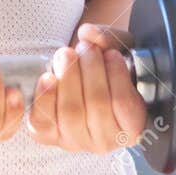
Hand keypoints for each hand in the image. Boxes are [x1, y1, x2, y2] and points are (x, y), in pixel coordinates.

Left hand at [27, 23, 146, 153]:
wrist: (85, 83)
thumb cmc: (107, 71)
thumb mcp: (119, 51)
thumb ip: (109, 38)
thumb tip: (89, 33)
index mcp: (132, 126)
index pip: (123, 104)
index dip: (116, 76)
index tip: (112, 55)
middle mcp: (106, 140)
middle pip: (97, 106)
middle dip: (90, 70)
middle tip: (86, 49)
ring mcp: (77, 141)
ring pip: (71, 112)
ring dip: (68, 77)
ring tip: (68, 55)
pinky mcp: (50, 136)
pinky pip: (43, 122)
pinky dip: (44, 97)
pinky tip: (48, 78)